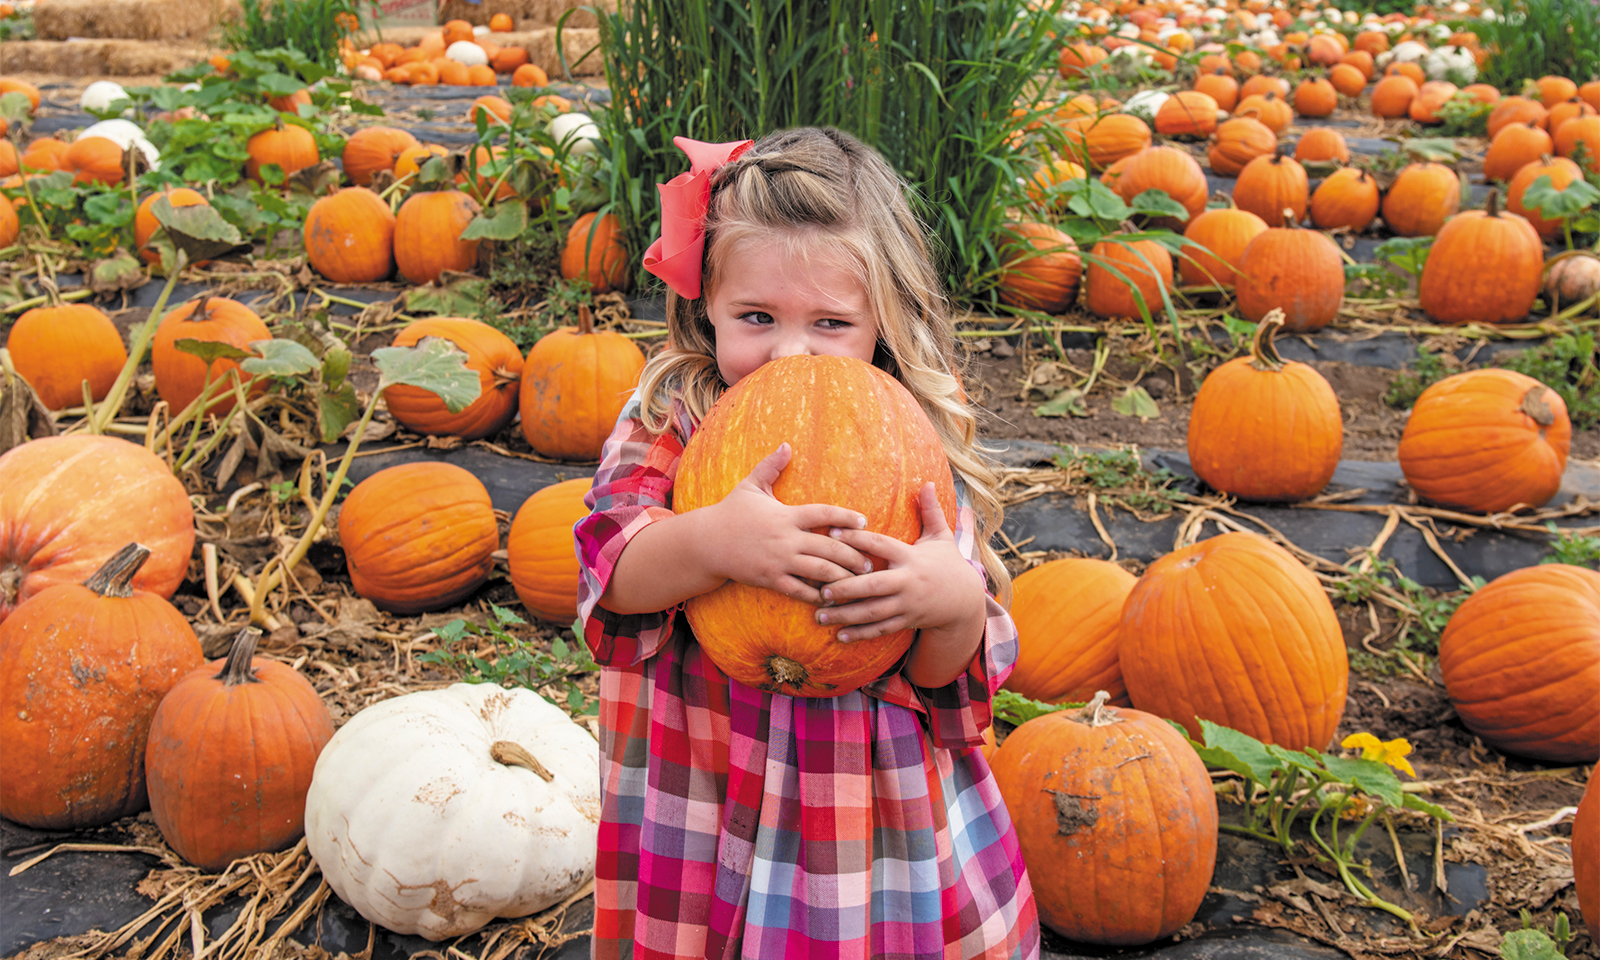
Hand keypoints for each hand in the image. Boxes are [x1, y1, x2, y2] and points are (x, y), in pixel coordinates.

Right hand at [700, 443, 874, 605]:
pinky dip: (817, 595)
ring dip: (842, 577)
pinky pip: (800, 590)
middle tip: (870, 561)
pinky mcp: (770, 579)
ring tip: (859, 581)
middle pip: (830, 547)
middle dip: (853, 555)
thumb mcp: (750, 485)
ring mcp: (779, 561)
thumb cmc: (730, 512)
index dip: (847, 517)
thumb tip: (786, 444)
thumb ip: (771, 466)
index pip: (824, 514)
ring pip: (819, 571)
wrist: (706, 543)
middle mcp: (786, 538)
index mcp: (786, 514)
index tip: (863, 522)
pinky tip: (831, 598)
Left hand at [813, 482, 983, 644]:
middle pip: (872, 585)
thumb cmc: (948, 564)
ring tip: (820, 615)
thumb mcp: (942, 537)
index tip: (831, 533)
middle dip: (845, 588)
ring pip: (873, 611)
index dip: (855, 538)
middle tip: (820, 589)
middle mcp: (907, 581)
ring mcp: (907, 604)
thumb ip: (931, 511)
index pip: (879, 545)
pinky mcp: (907, 621)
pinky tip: (839, 635)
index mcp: (910, 556)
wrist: (966, 601)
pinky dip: (860, 633)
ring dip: (845, 614)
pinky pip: (881, 629)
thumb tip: (926, 482)